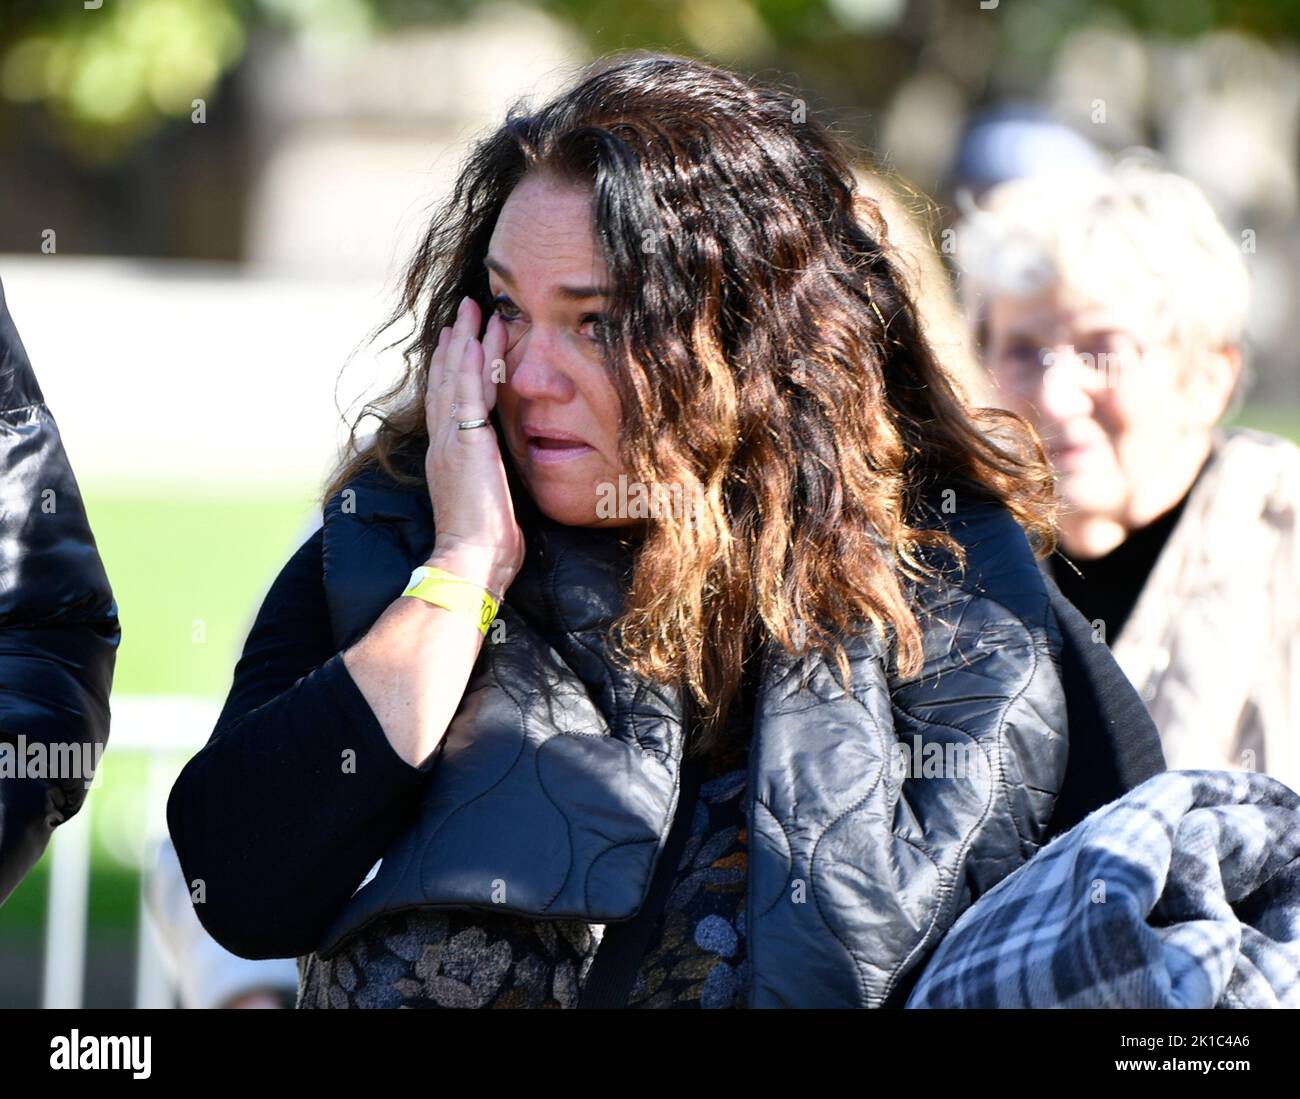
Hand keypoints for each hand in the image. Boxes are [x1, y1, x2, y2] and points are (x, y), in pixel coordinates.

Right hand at [424, 295, 524, 594]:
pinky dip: (469, 362)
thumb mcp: (489, 506)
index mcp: (447, 459)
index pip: (449, 404)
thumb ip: (492, 484)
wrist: (471, 560)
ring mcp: (450, 440)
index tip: (462, 344)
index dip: (455, 371)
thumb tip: (502, 481)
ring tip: (474, 311)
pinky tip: (474, 338)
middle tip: (465, 313)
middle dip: (456, 345)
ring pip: (454, 378)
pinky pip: (466, 391)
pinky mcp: (465, 441)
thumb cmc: (485, 547)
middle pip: (446, 382)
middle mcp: (442, 444)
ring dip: (464, 341)